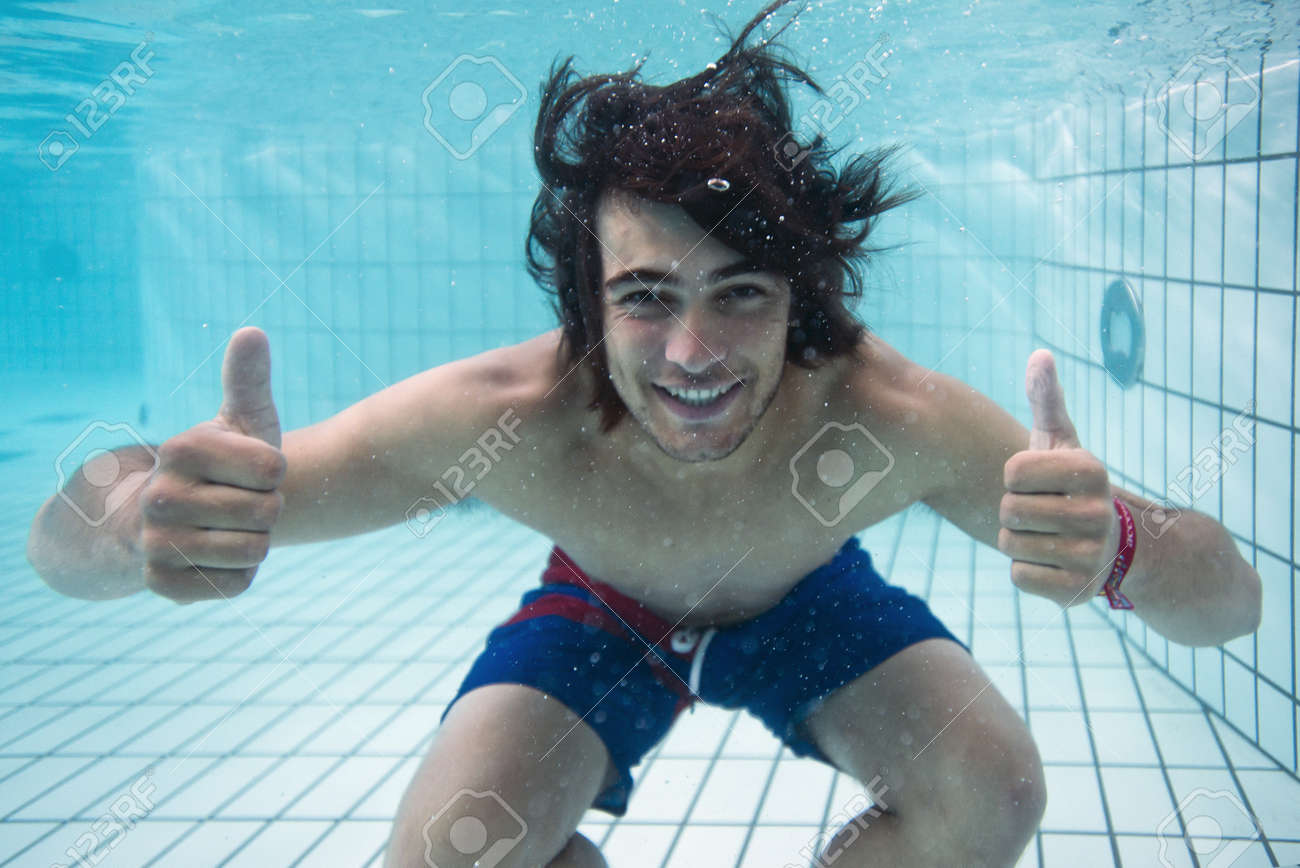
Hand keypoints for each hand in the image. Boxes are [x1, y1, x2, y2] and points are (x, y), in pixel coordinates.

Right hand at [138, 327, 285, 602]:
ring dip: (254, 544)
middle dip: (265, 510)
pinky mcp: (160, 583)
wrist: (160, 518)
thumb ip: (248, 381)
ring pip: (254, 552)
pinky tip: (217, 557)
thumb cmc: (217, 465)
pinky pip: (234, 587)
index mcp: (181, 448)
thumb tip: (252, 331)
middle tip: (237, 502)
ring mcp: (155, 542)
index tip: (251, 470)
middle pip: (267, 514)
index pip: (273, 471)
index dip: (274, 474)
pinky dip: (238, 576)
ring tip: (229, 528)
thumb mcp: (236, 422)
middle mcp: (159, 495)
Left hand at [998, 349, 1119, 606]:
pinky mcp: (1078, 592)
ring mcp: (1092, 556)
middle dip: (1012, 510)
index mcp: (1092, 470)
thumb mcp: (1058, 440)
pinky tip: (1048, 561)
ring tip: (1043, 533)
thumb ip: (1045, 399)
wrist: (1105, 543)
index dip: (1014, 477)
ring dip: (1015, 540)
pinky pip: (1019, 576)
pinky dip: (1024, 570)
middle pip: (1009, 510)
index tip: (1036, 480)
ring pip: (1010, 544)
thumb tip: (1039, 354)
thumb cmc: (1066, 483)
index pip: (1013, 471)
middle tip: (1038, 510)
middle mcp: (1099, 513)